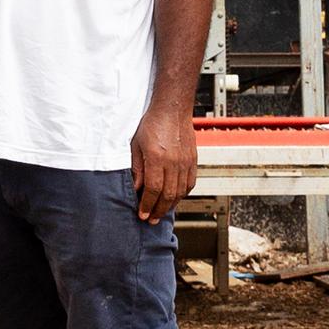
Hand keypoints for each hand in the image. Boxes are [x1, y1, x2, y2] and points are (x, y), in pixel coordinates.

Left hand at [130, 107, 198, 224]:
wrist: (172, 109)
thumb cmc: (152, 123)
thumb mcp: (136, 145)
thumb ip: (136, 168)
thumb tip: (136, 188)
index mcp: (157, 158)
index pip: (153, 189)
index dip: (147, 205)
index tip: (142, 214)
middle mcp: (174, 162)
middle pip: (168, 195)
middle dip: (158, 210)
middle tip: (151, 219)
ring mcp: (185, 162)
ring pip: (180, 192)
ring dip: (170, 205)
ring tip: (161, 212)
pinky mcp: (192, 160)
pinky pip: (189, 183)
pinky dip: (182, 194)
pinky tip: (174, 198)